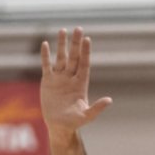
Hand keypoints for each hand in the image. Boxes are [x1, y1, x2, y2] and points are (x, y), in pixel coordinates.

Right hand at [40, 27, 112, 142]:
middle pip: (74, 57)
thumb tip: (110, 100)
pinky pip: (46, 65)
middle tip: (78, 28)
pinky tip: (45, 44)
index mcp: (81, 84)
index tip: (87, 39)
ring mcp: (59, 78)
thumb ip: (97, 108)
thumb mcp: (87, 116)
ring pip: (61, 58)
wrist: (59, 126)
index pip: (84, 64)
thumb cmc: (74, 122)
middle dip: (76, 43)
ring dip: (62, 45)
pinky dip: (45, 55)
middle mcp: (71, 78)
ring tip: (63, 30)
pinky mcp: (48, 81)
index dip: (85, 52)